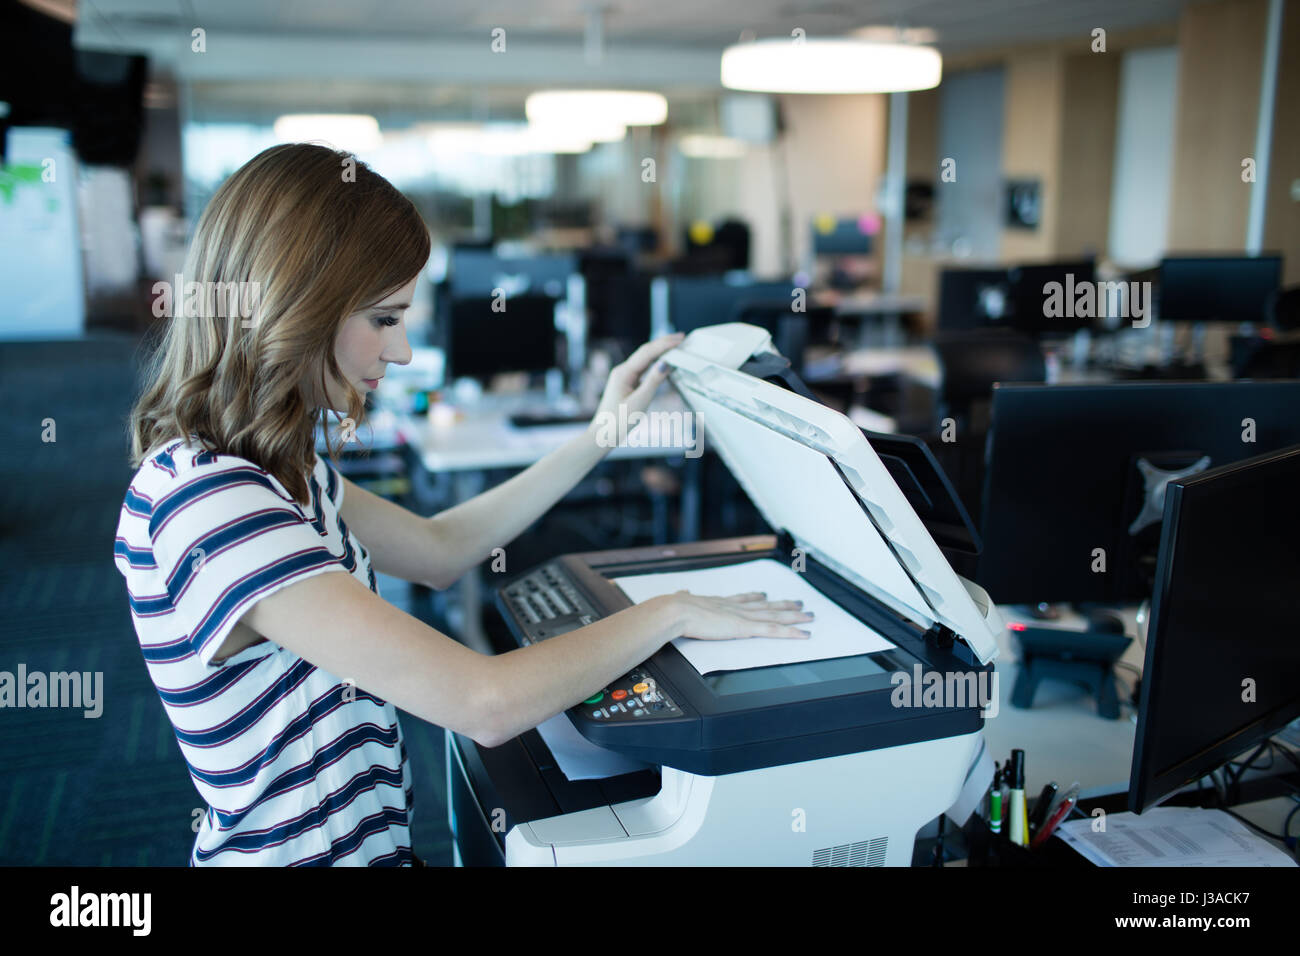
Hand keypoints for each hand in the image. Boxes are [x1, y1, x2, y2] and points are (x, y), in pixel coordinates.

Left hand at [590, 333, 685, 435]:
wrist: (604, 435)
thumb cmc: (619, 421)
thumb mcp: (640, 401)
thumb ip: (654, 381)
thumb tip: (665, 364)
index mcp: (623, 373)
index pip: (647, 352)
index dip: (664, 344)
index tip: (679, 339)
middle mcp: (623, 371)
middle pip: (645, 352)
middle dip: (663, 344)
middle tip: (681, 337)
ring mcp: (624, 377)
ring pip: (645, 360)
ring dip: (660, 352)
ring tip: (675, 346)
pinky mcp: (627, 384)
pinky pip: (643, 369)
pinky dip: (655, 364)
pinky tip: (664, 362)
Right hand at [660, 590, 813, 641]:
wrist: (676, 610)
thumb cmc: (674, 608)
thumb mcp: (680, 599)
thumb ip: (684, 597)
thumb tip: (680, 592)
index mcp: (720, 603)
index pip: (744, 599)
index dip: (756, 597)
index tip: (764, 595)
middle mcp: (736, 607)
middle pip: (766, 606)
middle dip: (784, 605)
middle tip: (799, 603)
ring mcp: (743, 617)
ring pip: (776, 616)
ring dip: (794, 616)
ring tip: (808, 615)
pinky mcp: (746, 628)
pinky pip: (774, 631)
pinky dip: (791, 632)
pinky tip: (803, 634)